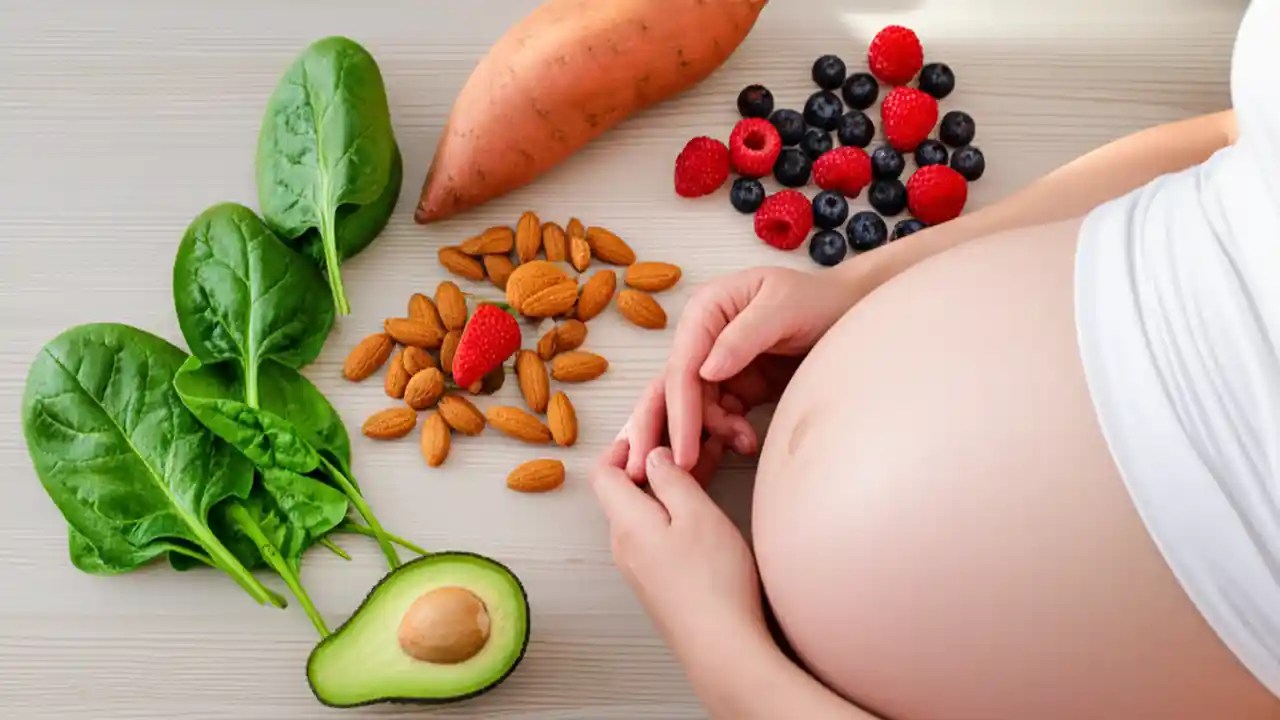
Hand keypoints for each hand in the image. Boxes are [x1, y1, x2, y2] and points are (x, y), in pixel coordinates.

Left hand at [590, 438, 765, 655]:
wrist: (723, 650)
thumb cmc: (712, 581)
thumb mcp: (697, 514)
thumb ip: (671, 479)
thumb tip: (652, 457)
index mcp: (626, 523)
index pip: (603, 474)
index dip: (621, 447)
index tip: (647, 432)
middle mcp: (624, 547)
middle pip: (622, 495)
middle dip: (649, 467)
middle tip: (684, 449)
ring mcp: (640, 571)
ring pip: (642, 517)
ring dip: (665, 493)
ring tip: (701, 478)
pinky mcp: (658, 587)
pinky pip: (655, 540)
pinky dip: (673, 519)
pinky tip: (702, 520)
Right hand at [622, 266, 858, 477]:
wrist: (851, 311)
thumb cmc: (820, 300)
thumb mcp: (784, 308)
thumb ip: (744, 336)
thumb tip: (707, 371)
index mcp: (706, 309)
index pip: (682, 367)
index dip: (680, 412)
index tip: (682, 452)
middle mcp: (703, 336)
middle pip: (670, 389)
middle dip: (665, 431)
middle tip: (664, 471)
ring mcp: (717, 362)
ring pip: (692, 408)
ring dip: (707, 435)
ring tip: (744, 443)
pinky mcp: (734, 385)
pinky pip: (715, 416)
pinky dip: (724, 435)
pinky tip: (746, 443)